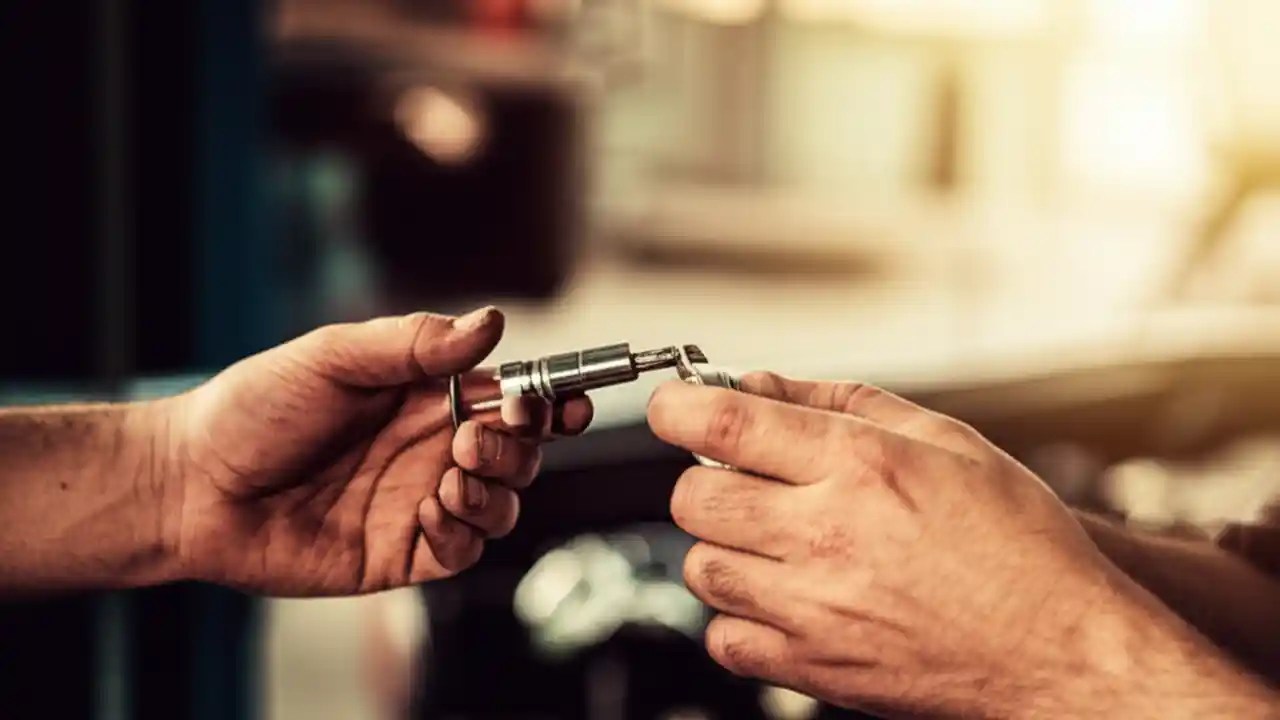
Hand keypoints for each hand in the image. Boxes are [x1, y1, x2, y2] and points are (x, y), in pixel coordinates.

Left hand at [159, 308, 591, 595]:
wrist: (192, 486)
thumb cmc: (254, 410)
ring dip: (496, 490)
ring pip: (503, 505)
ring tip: (451, 475)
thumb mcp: (333, 359)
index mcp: (427, 398)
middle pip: (521, 454)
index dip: (550, 401)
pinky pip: (462, 551)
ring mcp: (420, 503)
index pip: (513, 399)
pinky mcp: (401, 554)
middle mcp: (432, 450)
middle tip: (474, 438)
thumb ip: (415, 343)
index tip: (566, 401)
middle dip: (520, 446)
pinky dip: (463, 532)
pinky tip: (430, 512)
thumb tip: (491, 322)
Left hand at [647, 373, 1206, 717]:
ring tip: (771, 539)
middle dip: (707, 475)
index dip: (678, 406)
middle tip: (746, 478)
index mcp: (859, 466)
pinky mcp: (812, 666)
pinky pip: (724, 638)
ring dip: (721, 544)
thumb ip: (844, 401)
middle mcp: (825, 534)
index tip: (675, 407)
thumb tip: (763, 383)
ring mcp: (813, 607)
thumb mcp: (948, 441)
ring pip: (699, 565)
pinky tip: (779, 595)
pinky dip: (736, 615)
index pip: (721, 422)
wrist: (1061, 651)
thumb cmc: (1019, 546)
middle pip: (694, 495)